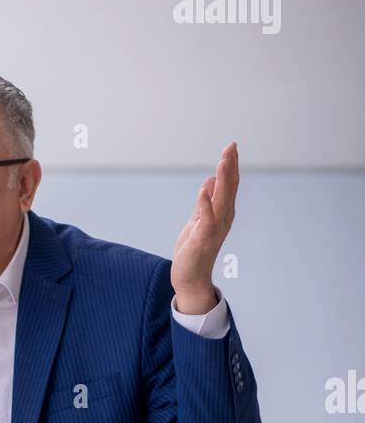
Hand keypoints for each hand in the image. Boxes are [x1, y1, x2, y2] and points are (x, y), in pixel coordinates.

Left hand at [171, 141, 238, 312]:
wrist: (190, 276)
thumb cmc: (194, 249)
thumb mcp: (198, 219)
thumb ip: (205, 201)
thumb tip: (210, 181)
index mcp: (222, 213)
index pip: (229, 185)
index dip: (230, 166)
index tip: (231, 147)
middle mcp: (223, 218)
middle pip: (229, 189)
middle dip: (230, 167)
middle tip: (231, 147)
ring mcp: (214, 228)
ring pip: (221, 200)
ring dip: (223, 180)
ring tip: (223, 160)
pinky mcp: (203, 238)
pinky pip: (206, 219)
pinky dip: (204, 204)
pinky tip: (203, 191)